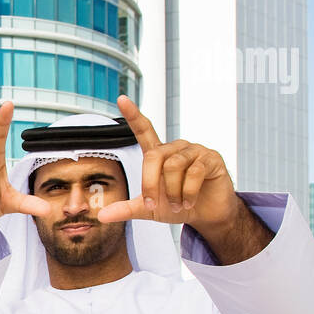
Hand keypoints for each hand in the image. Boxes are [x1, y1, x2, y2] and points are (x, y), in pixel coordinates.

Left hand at [96, 95, 239, 231]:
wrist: (206, 215)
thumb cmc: (177, 206)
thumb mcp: (148, 209)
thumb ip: (126, 209)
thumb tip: (102, 215)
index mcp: (158, 155)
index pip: (144, 130)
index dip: (133, 115)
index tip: (121, 98)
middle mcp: (175, 148)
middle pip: (154, 157)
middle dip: (150, 184)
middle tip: (153, 204)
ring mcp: (194, 151)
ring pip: (174, 166)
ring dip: (172, 192)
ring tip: (177, 204)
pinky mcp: (211, 158)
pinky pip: (194, 172)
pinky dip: (188, 192)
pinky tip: (189, 202)